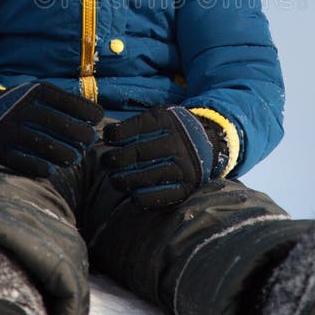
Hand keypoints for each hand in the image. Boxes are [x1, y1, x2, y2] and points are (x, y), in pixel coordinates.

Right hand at [0, 82, 103, 176]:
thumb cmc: (26, 107)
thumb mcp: (43, 96)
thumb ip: (68, 103)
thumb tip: (99, 117)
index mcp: (34, 92)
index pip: (64, 101)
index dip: (85, 111)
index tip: (98, 120)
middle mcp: (19, 107)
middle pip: (53, 121)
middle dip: (77, 133)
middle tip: (89, 142)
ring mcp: (6, 128)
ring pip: (38, 142)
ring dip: (61, 152)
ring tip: (74, 159)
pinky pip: (19, 160)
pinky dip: (36, 166)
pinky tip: (51, 170)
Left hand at [101, 105, 225, 208]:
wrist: (207, 143)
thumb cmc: (172, 130)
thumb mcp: (160, 117)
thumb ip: (137, 125)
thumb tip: (106, 136)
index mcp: (169, 122)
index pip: (137, 127)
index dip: (116, 134)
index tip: (107, 139)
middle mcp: (179, 143)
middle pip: (140, 152)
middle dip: (118, 158)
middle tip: (106, 162)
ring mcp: (185, 166)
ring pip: (149, 175)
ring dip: (126, 180)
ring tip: (114, 179)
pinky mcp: (188, 187)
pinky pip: (163, 196)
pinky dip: (145, 197)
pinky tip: (133, 196)